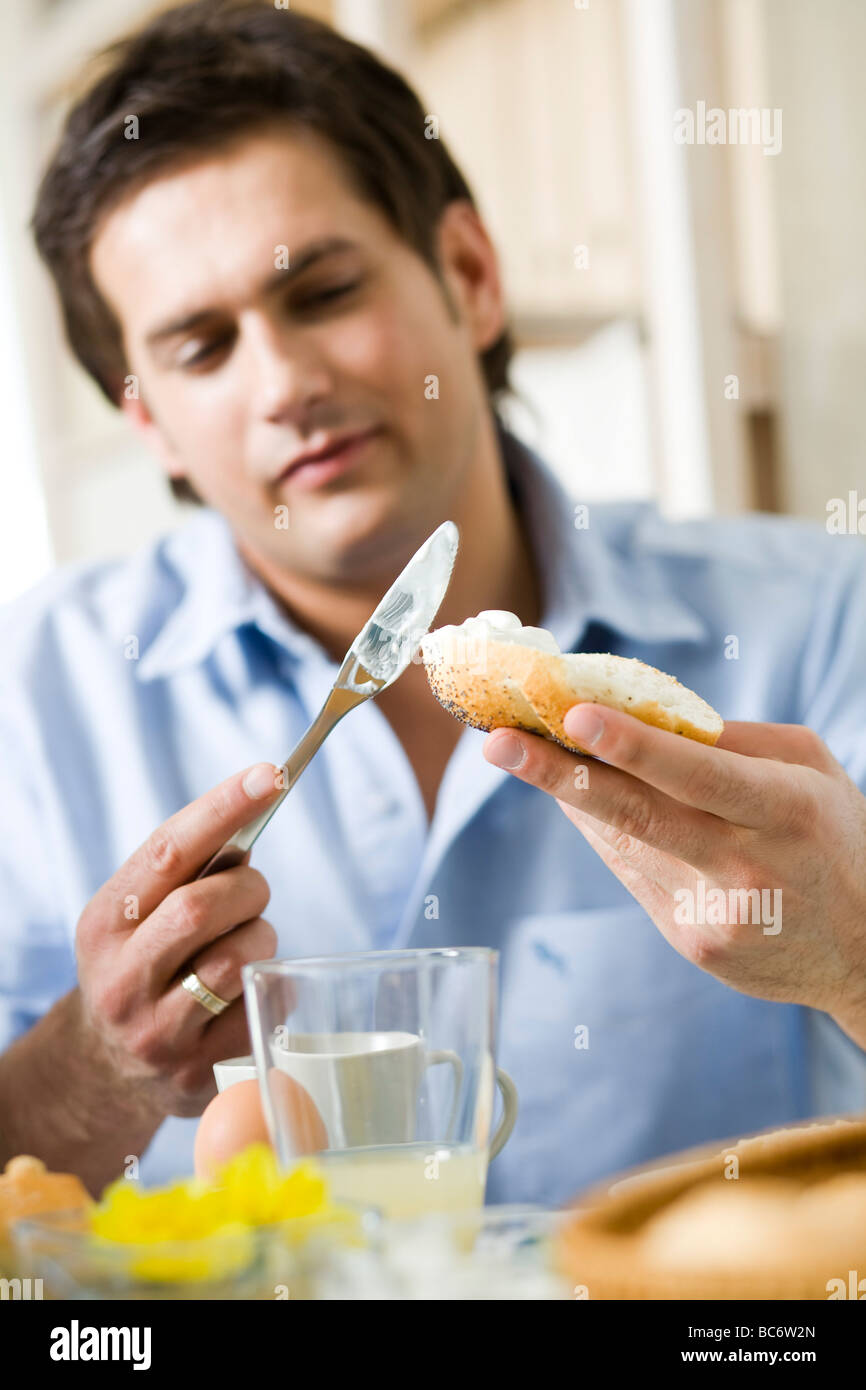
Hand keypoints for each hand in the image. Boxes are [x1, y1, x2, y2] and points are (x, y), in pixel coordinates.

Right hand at [74, 761, 283, 1119]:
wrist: (107, 1068)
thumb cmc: (142, 963)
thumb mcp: (139, 915)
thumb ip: (187, 871)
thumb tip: (256, 806)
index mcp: (105, 924)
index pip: (167, 850)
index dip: (224, 807)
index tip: (272, 773)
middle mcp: (121, 979)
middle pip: (203, 907)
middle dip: (248, 887)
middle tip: (254, 890)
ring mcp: (157, 1033)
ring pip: (241, 959)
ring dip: (263, 937)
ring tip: (248, 943)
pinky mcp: (197, 1075)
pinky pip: (265, 1009)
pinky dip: (273, 987)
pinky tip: (249, 992)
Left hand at [483, 709, 865, 1044]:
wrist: (865, 952)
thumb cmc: (834, 837)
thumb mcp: (810, 771)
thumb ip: (732, 744)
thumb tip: (640, 717)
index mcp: (786, 811)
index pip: (700, 777)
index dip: (634, 747)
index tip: (574, 717)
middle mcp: (747, 867)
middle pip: (640, 817)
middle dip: (560, 775)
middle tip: (498, 742)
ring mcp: (714, 914)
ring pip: (622, 842)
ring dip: (567, 795)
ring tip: (519, 750)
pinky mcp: (691, 943)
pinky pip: (630, 872)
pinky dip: (600, 831)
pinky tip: (574, 797)